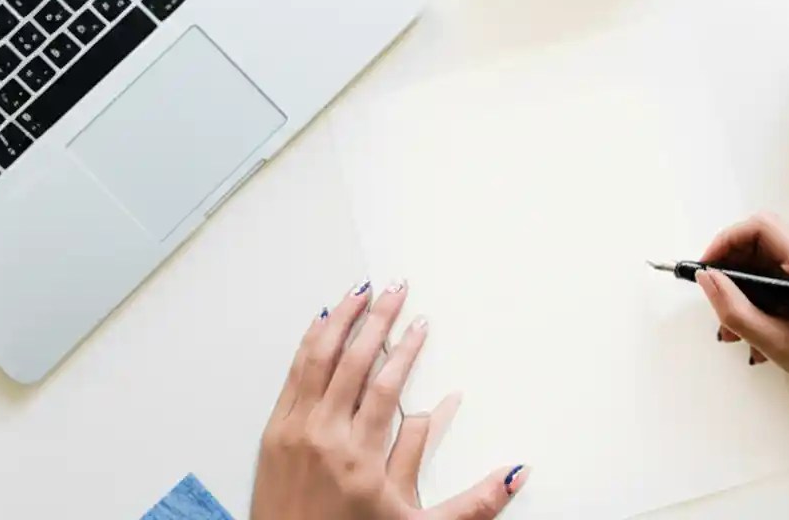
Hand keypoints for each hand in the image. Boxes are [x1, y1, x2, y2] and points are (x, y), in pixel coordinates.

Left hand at [252, 280, 528, 519]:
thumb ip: (472, 503)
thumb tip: (515, 476)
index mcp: (360, 458)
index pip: (386, 386)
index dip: (406, 349)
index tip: (420, 323)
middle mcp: (323, 437)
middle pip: (352, 360)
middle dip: (376, 318)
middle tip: (394, 289)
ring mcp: (294, 431)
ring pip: (317, 358)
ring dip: (339, 319)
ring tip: (358, 292)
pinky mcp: (273, 433)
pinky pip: (293, 375)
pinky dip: (308, 344)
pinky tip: (321, 324)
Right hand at [696, 213, 788, 425]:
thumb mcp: (777, 344)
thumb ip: (735, 309)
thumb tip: (706, 279)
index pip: (760, 227)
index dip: (725, 242)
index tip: (706, 272)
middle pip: (763, 245)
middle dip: (734, 276)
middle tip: (718, 313)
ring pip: (771, 266)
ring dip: (748, 295)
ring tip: (736, 333)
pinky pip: (786, 279)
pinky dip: (767, 301)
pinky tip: (760, 334)